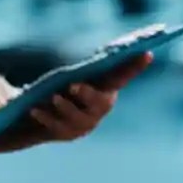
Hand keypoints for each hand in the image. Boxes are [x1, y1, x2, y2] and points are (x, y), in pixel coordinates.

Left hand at [27, 52, 152, 141]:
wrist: (44, 108)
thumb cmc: (65, 83)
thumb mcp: (78, 70)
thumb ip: (93, 64)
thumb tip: (110, 49)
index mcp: (108, 87)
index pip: (124, 75)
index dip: (136, 66)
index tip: (147, 52)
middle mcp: (101, 107)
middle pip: (100, 103)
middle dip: (88, 94)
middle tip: (73, 85)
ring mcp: (85, 123)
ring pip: (77, 118)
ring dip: (65, 107)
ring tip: (52, 97)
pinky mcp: (67, 133)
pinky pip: (56, 127)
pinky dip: (46, 117)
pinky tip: (34, 110)